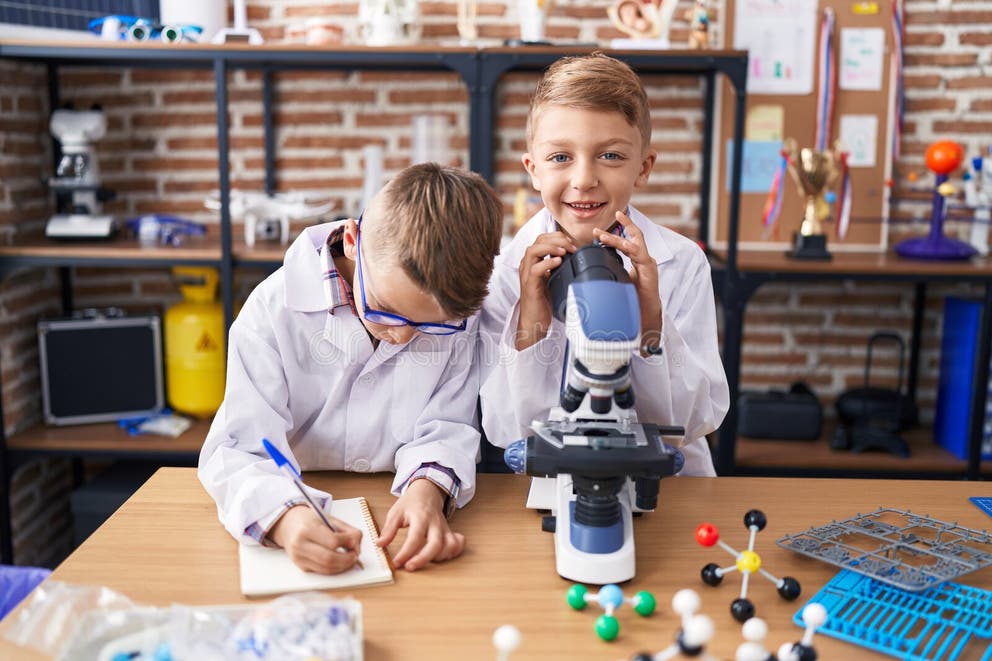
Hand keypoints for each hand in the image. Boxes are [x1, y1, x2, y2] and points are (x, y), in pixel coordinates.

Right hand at [268, 505, 361, 573]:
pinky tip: (340, 562)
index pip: (332, 541)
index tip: (355, 542)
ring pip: (326, 568)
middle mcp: (300, 545)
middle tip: (355, 555)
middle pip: (329, 558)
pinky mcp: (301, 566)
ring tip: (350, 559)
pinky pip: (322, 571)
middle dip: (347, 559)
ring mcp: (299, 558)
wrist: (289, 525)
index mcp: (307, 529)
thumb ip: (347, 530)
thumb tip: (357, 546)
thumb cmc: (311, 520)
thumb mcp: (329, 519)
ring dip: (343, 566)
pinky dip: (335, 568)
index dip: (348, 543)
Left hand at [377, 479, 464, 570]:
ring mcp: (444, 528)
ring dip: (438, 557)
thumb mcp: (396, 512)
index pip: (415, 537)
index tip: (397, 562)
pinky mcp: (449, 532)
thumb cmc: (411, 502)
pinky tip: (441, 556)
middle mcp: (435, 523)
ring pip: (449, 545)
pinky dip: (452, 552)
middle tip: (410, 567)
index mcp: (421, 517)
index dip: (406, 552)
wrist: (427, 491)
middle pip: (435, 544)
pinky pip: (457, 543)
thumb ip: (388, 529)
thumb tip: (380, 544)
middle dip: (423, 559)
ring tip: (423, 560)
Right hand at [516, 231, 575, 349]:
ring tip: (565, 252)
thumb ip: (559, 266)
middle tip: (572, 246)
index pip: (542, 238)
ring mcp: (526, 274)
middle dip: (557, 240)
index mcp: (532, 261)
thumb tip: (577, 256)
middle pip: (538, 240)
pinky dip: (548, 263)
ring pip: (533, 250)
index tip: (571, 242)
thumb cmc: (544, 300)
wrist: (534, 320)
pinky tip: (559, 262)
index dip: (557, 236)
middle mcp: (527, 264)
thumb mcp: (553, 278)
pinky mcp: (529, 285)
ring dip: (551, 247)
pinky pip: (536, 269)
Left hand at [593, 211, 662, 353]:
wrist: (645, 315)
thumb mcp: (618, 281)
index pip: (627, 241)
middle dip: (621, 226)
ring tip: (602, 236)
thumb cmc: (634, 299)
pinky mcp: (649, 269)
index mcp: (637, 259)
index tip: (598, 231)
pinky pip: (639, 254)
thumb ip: (611, 271)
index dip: (614, 235)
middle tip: (599, 227)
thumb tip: (593, 268)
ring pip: (633, 243)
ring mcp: (648, 263)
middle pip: (633, 236)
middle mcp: (644, 258)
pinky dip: (628, 247)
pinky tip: (620, 245)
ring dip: (616, 239)